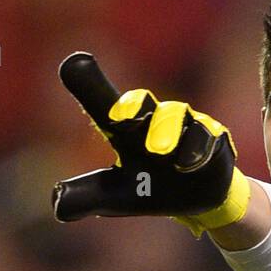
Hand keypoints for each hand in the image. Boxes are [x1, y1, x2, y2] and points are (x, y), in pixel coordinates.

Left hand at [52, 51, 250, 234]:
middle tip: (120, 120)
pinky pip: (206, 135)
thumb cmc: (152, 189)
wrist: (199, 200)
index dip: (88, 83)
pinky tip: (187, 164)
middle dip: (132, 106)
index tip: (72, 66)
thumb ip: (87, 198)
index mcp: (125, 130)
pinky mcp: (213, 137)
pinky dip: (196, 147)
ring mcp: (186, 126)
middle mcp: (153, 120)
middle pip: (140, 101)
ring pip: (175, 116)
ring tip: (160, 153)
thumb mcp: (116, 198)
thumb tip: (57, 204)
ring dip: (166, 130)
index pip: (103, 102)